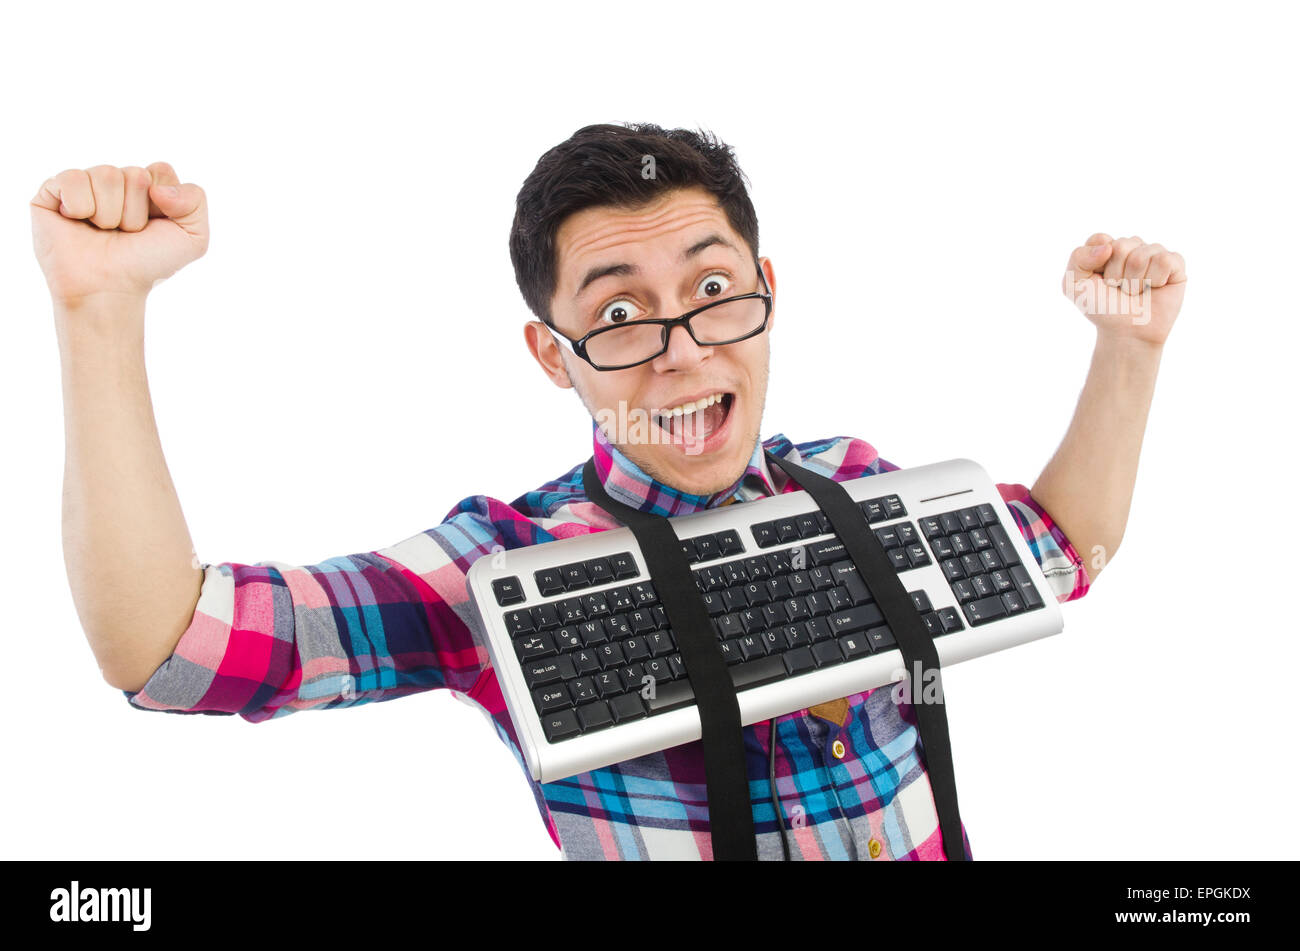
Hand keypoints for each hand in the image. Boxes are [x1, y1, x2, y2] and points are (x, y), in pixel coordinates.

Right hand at [31, 162, 208, 307]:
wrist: (110, 289)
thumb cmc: (148, 264)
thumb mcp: (193, 238)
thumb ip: (195, 200)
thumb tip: (157, 186)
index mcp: (148, 187)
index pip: (161, 170)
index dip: (161, 203)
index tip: (153, 227)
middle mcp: (116, 182)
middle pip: (135, 174)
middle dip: (135, 212)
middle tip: (124, 234)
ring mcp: (85, 185)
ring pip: (106, 174)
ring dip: (109, 213)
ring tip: (102, 232)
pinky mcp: (53, 192)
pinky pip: (73, 178)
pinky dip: (80, 206)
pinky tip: (76, 222)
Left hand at [1062, 234, 1185, 345]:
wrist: (1126, 332)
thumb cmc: (1101, 308)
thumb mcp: (1073, 285)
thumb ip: (1078, 258)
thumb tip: (1108, 245)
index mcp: (1108, 247)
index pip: (1100, 239)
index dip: (1097, 265)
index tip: (1100, 281)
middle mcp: (1132, 246)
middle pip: (1121, 246)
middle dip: (1116, 274)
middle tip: (1120, 289)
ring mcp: (1154, 253)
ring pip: (1142, 255)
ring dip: (1135, 281)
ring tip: (1136, 291)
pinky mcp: (1175, 264)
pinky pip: (1164, 260)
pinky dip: (1155, 280)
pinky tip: (1154, 288)